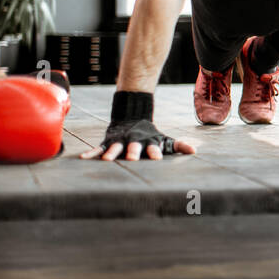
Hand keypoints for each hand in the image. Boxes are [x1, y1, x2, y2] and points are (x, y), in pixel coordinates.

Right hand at [80, 117, 195, 160]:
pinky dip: (91, 153)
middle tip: (133, 159)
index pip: (154, 147)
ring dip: (112, 153)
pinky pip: (98, 148)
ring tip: (106, 160)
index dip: (155, 152)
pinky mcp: (108, 142)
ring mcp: (120, 141)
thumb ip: (179, 146)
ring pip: (115, 148)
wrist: (132, 118)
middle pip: (134, 147)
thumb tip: (194, 151)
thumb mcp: (165, 140)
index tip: (157, 157)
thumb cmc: (151, 136)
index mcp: (149, 142)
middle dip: (133, 152)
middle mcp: (134, 142)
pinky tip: (83, 158)